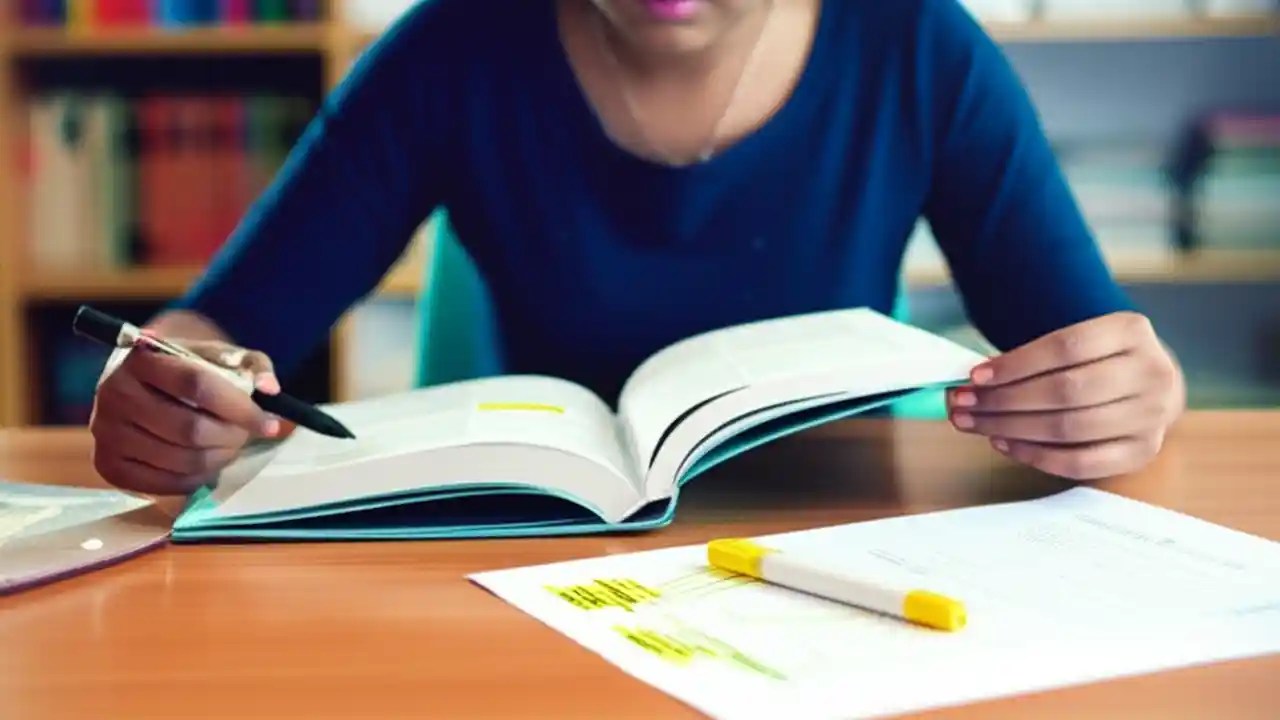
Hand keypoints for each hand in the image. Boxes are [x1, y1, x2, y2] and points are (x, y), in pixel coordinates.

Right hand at [90, 335, 289, 494]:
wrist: (146, 381)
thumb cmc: (191, 367)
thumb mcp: (222, 356)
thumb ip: (253, 366)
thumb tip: (269, 389)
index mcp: (142, 358)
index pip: (197, 385)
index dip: (239, 408)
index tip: (270, 423)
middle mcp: (114, 393)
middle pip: (189, 429)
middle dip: (231, 438)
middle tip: (246, 436)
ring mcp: (106, 432)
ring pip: (180, 460)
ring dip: (218, 459)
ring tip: (229, 446)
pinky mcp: (107, 464)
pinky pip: (163, 484)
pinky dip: (195, 479)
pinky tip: (206, 462)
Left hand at [946, 312, 1184, 480]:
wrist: (1151, 384)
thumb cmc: (1098, 359)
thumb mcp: (1078, 340)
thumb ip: (1033, 355)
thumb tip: (973, 380)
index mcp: (1130, 331)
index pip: (1065, 347)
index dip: (1015, 364)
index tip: (974, 377)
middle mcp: (1151, 372)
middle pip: (1065, 391)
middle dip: (1004, 401)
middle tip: (962, 405)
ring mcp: (1152, 416)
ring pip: (1070, 428)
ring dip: (1012, 429)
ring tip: (976, 424)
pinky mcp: (1143, 452)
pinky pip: (1082, 462)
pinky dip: (1037, 456)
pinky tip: (1006, 444)